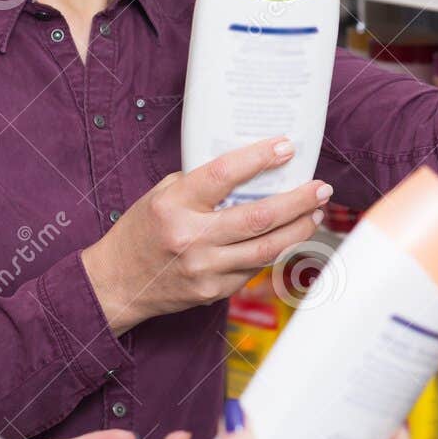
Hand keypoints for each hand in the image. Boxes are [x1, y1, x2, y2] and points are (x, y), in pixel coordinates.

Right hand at [80, 136, 332, 333]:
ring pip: (266, 249)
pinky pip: (254, 268)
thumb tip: (250, 170)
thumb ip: (200, 184)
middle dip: (297, 201)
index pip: (223, 174)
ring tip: (315, 213)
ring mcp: (203, 269)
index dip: (259, 158)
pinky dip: (274, 250)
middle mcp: (190, 238)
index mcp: (173, 205)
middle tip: (322, 188)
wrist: (116, 284)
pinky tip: (288, 237)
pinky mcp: (213, 291)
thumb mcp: (161, 196)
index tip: (287, 147)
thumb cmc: (142, 232)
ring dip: (298, 230)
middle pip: (258, 218)